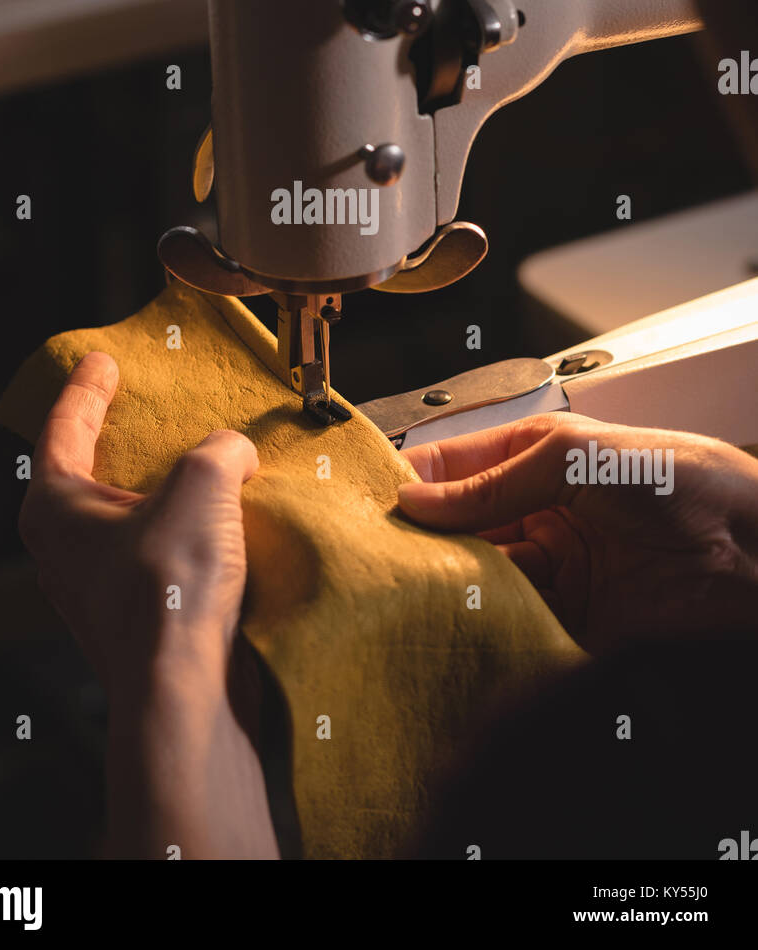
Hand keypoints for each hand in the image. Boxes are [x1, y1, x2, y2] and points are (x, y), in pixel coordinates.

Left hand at [20, 352, 277, 857]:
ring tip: (202, 469)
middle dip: (121, 446)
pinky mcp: (135, 618)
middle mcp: (63, 550)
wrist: (185, 689)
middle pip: (89, 477)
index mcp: (55, 508)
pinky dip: (183, 535)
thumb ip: (220, 450)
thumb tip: (235, 454)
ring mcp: (96, 589)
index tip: (103, 362)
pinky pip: (155, 559)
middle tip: (144, 413)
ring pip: (126, 524)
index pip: (64, 429)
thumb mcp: (204, 484)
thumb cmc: (170, 588)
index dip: (88, 389)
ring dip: (162, 496)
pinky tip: (222, 527)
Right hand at [400, 414, 757, 653]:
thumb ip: (493, 480)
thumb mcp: (573, 457)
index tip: (366, 507)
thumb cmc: (680, 478)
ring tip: (408, 594)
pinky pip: (509, 623)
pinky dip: (481, 627)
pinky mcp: (567, 620)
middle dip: (418, 542)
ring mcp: (550, 568)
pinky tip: (458, 626)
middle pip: (454, 529)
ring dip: (445, 587)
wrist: (750, 553)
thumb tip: (417, 499)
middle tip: (378, 559)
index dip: (407, 486)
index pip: (448, 468)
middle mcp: (534, 511)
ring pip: (475, 579)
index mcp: (530, 457)